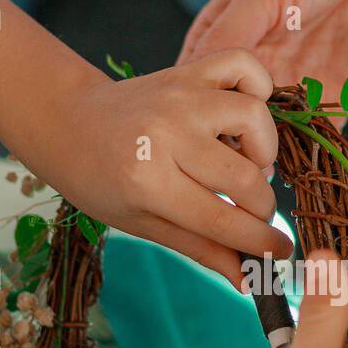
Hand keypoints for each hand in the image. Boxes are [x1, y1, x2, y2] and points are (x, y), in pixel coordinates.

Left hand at [33, 50, 291, 288]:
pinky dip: (259, 86)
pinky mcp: (188, 72)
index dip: (261, 243)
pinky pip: (243, 66)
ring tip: (246, 166)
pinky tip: (244, 117)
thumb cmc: (100, 182)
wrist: (67, 124)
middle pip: (246, 177)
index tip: (281, 254)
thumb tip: (248, 281)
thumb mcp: (143, 224)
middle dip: (262, 208)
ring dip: (264, 150)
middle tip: (251, 214)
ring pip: (254, 117)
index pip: (223, 220)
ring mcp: (181, 97)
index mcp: (148, 181)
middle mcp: (167, 133)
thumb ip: (200, 249)